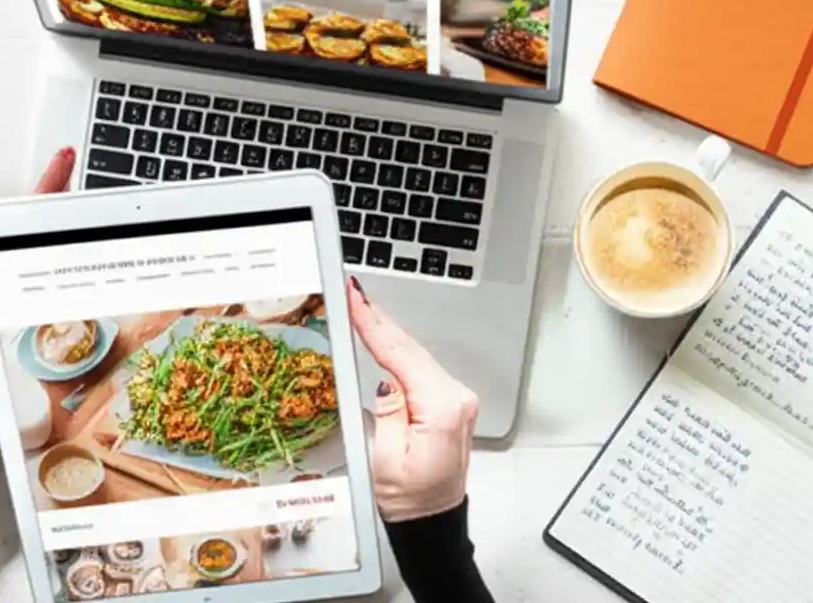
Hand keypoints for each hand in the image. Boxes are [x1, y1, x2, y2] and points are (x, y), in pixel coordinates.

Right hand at [347, 278, 478, 522]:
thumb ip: (388, 413)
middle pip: (411, 350)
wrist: (431, 520)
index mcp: (442, 409)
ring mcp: (458, 399)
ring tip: (363, 308)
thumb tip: (386, 380)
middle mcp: (457, 399)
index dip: (374, 326)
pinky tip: (385, 338)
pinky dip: (401, 351)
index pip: (401, 356)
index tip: (357, 301)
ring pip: (416, 355)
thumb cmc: (410, 501)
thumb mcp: (385, 460)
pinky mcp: (452, 402)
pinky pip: (422, 368)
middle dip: (380, 320)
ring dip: (389, 333)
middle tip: (355, 293)